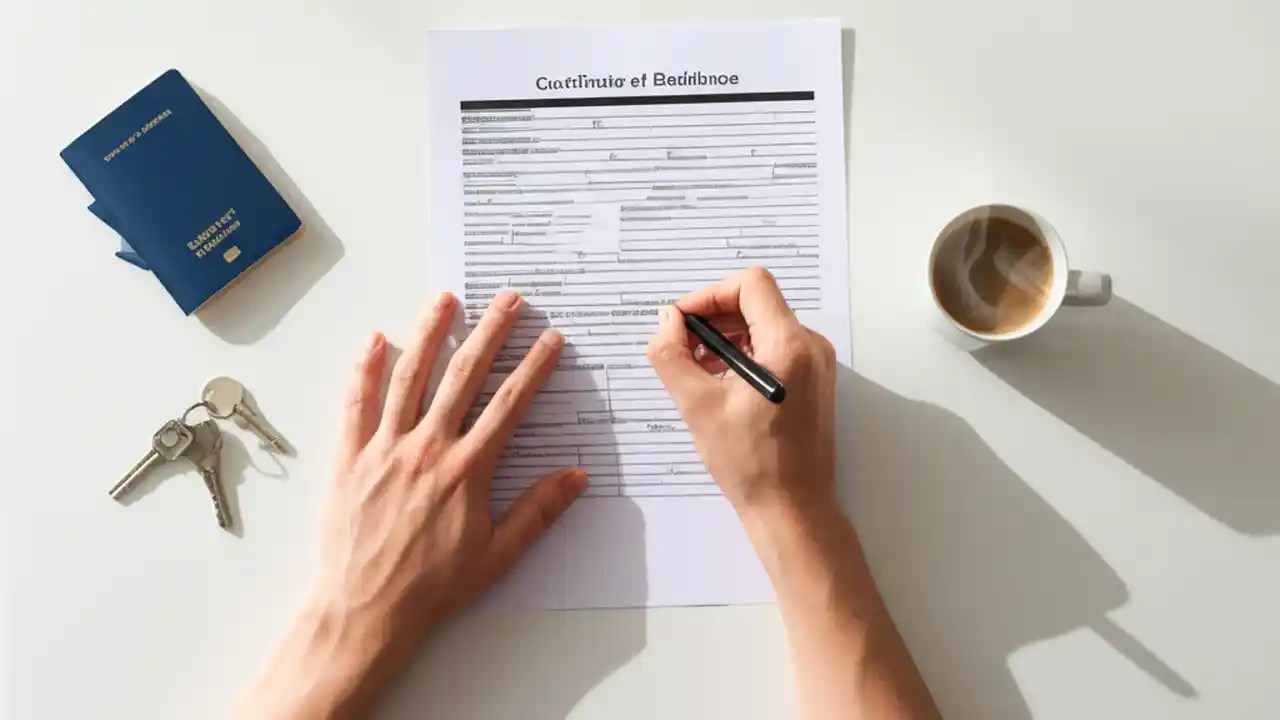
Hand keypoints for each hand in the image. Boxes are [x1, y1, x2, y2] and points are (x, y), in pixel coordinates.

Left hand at [320, 289, 586, 634]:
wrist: (364, 611)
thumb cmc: (431, 588)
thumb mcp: (497, 555)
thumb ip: (537, 511)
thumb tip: (575, 476)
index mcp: (466, 470)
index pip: (509, 404)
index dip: (533, 367)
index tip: (550, 340)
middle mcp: (426, 449)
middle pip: (463, 376)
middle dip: (490, 332)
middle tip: (507, 300)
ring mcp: (384, 449)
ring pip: (409, 377)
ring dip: (429, 333)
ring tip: (444, 300)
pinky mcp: (349, 458)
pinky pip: (357, 403)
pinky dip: (365, 369)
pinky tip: (375, 341)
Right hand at [646, 267, 837, 521]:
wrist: (791, 508)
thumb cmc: (749, 463)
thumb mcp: (697, 407)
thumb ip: (673, 356)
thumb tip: (666, 322)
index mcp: (789, 346)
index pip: (750, 284)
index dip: (709, 295)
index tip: (683, 322)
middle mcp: (810, 347)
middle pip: (757, 302)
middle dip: (714, 318)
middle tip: (682, 347)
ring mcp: (816, 364)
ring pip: (765, 325)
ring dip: (727, 338)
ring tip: (697, 369)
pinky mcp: (814, 381)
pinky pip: (775, 348)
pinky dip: (744, 355)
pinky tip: (720, 384)